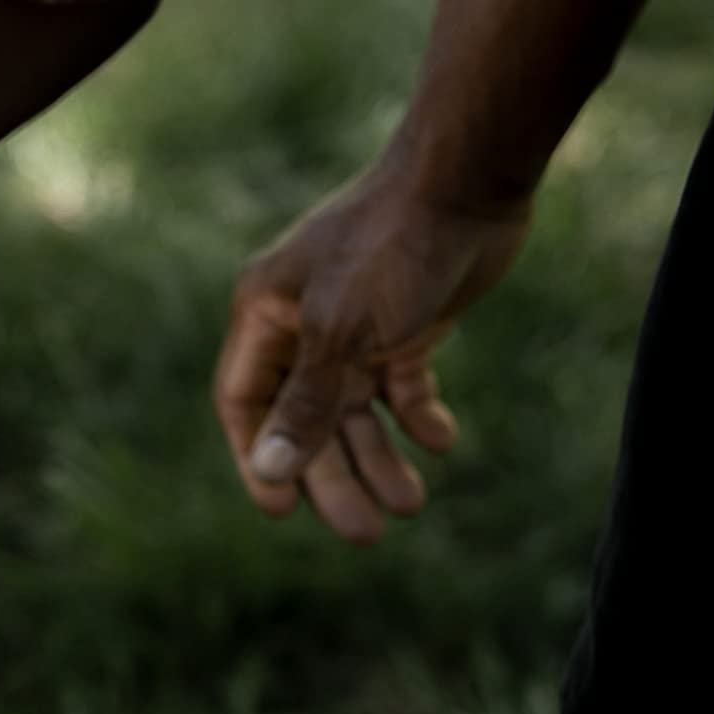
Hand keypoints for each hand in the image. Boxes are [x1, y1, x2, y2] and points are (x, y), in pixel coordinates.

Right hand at [213, 160, 528, 543]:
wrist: (468, 182)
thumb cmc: (390, 247)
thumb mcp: (340, 333)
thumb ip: (305, 404)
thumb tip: (270, 470)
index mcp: (265, 315)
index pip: (245, 403)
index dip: (260, 460)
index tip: (284, 512)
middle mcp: (303, 326)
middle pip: (307, 421)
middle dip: (335, 475)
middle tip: (365, 531)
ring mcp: (356, 328)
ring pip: (358, 413)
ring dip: (380, 459)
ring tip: (410, 505)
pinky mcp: (406, 325)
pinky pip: (403, 388)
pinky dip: (419, 417)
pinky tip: (439, 443)